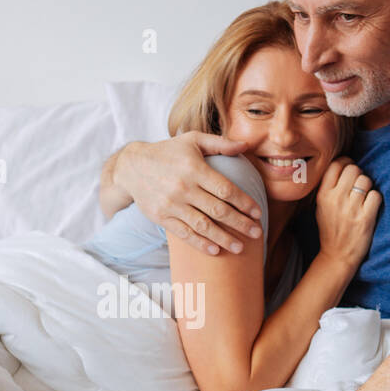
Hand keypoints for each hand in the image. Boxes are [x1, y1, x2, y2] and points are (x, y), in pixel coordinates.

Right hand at [116, 131, 264, 254]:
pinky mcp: (161, 217)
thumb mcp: (193, 140)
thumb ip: (220, 143)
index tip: (257, 212)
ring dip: (224, 238)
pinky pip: (184, 234)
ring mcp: (172, 205)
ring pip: (203, 226)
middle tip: (256, 233)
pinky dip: (200, 244)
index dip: (244, 203)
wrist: (131, 167)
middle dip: (240, 224)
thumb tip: (246, 145)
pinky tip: (215, 251)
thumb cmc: (168, 151)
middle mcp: (184, 188)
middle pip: (218, 210)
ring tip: (240, 247)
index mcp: (195, 169)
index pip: (226, 190)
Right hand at [315, 157, 381, 272]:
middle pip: (353, 169)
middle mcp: (336, 199)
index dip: (346, 164)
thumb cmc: (330, 229)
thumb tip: (344, 165)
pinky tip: (369, 207)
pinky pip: (376, 195)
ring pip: (366, 180)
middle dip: (358, 175)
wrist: (337, 256)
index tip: (349, 171)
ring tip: (363, 199)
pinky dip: (375, 200)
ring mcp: (351, 209)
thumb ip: (329, 187)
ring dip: (367, 187)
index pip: (336, 165)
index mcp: (323, 195)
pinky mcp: (365, 218)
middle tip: (357, 187)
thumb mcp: (321, 207)